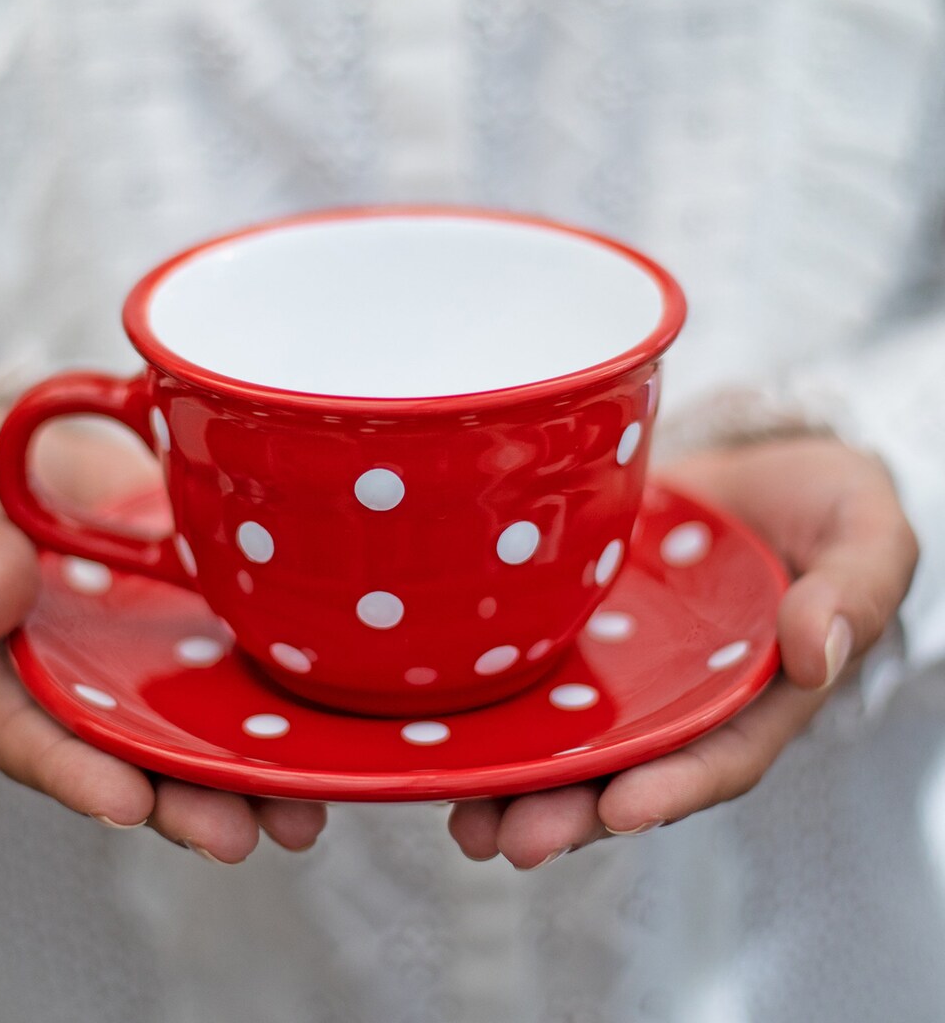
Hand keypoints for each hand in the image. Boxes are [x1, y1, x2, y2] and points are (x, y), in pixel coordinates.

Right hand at [0, 404, 325, 861]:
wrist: (59, 439)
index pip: (28, 730)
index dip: (73, 772)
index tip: (125, 801)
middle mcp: (75, 678)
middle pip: (122, 758)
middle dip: (177, 805)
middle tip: (231, 835)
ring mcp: (140, 663)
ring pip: (188, 739)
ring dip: (240, 787)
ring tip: (294, 820)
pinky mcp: (193, 635)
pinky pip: (232, 685)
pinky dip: (272, 723)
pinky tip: (317, 751)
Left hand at [448, 437, 918, 868]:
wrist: (749, 466)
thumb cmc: (820, 503)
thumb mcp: (863, 533)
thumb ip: (855, 589)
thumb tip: (814, 651)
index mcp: (756, 694)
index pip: (718, 757)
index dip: (673, 788)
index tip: (622, 810)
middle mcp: (679, 698)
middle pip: (626, 770)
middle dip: (570, 813)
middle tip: (511, 841)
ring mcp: (622, 667)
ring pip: (566, 740)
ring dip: (514, 784)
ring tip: (463, 817)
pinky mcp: (575, 628)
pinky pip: (532, 676)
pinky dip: (490, 710)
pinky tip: (443, 735)